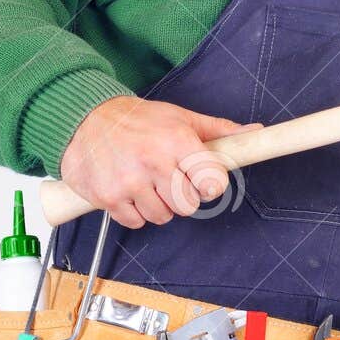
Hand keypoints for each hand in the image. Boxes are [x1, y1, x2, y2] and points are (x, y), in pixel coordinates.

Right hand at [59, 95, 262, 228]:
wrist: (83, 119)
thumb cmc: (137, 120)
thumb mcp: (181, 118)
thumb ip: (219, 131)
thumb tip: (255, 133)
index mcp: (177, 141)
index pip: (212, 183)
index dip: (210, 185)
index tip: (202, 181)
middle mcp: (154, 162)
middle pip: (189, 206)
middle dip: (182, 196)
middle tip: (169, 179)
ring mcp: (129, 182)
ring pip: (163, 217)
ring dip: (158, 205)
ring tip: (146, 182)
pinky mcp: (108, 197)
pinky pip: (136, 222)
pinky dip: (135, 212)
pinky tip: (129, 190)